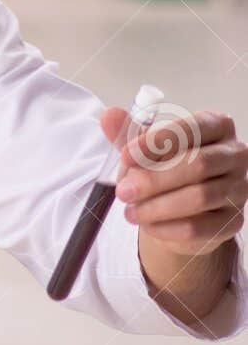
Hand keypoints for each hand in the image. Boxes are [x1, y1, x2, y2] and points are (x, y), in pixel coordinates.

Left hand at [101, 106, 246, 310]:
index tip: (125, 156)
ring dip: (158, 206)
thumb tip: (110, 116)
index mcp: (217, 126)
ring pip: (199, 198)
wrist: (177, 210)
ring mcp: (238, 189)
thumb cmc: (165, 168)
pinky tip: (147, 226)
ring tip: (130, 211)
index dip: (157, 141)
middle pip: (198, 164)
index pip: (192, 128)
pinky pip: (200, 227)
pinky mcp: (232, 221)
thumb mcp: (144, 148)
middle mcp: (234, 155)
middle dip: (154, 179)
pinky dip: (168, 228)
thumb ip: (128, 132)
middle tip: (123, 191)